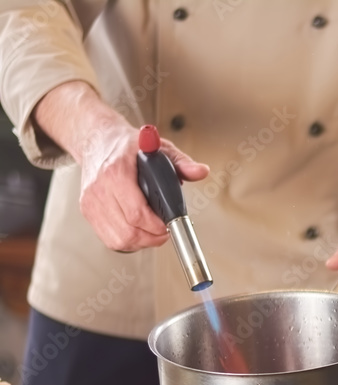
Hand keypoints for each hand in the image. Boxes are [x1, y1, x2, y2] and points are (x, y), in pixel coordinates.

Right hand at [33, 82, 209, 251]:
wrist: (97, 140)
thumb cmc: (127, 146)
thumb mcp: (158, 147)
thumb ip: (182, 162)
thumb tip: (200, 171)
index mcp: (116, 172)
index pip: (136, 212)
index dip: (156, 226)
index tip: (169, 225)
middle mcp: (99, 189)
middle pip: (128, 231)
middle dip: (152, 237)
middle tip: (165, 231)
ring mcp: (90, 202)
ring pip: (119, 240)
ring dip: (141, 242)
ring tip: (153, 233)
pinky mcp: (87, 211)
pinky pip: (110, 239)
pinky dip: (128, 241)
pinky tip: (138, 232)